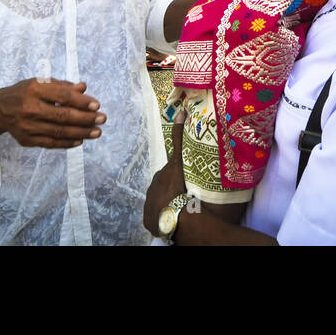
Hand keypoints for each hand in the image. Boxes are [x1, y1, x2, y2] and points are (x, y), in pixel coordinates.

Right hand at [0, 78, 106, 148]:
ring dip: (81, 133)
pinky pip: (51, 143)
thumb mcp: (40, 82)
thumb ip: (62, 86)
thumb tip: (83, 88)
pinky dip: (67, 142)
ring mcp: (27, 126)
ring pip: (59, 132)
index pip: (62, 96)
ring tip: (97, 132)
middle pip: (62, 116)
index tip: (97, 105)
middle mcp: (30, 108)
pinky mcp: (27, 140)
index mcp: (34, 89)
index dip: (81, 101)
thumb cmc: (24, 93)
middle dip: (85, 119)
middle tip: (102, 119)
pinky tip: (80, 140)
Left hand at [144, 121, 187, 236]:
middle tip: (186, 193)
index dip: (177, 176)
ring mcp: (149, 208)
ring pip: (161, 203)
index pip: (168, 174)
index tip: (186, 180)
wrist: (172, 215)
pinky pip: (158, 218)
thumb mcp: (178, 161)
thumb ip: (178, 138)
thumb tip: (180, 112)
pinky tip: (173, 217)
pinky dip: (165, 217)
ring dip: (169, 203)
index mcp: (158, 178)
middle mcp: (150, 192)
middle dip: (173, 189)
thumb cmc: (176, 187)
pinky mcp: (150, 221)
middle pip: (164, 188)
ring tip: (182, 206)